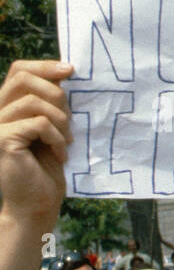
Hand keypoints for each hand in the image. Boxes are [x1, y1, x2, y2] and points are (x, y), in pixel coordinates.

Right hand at [0, 60, 72, 227]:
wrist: (36, 203)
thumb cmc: (47, 168)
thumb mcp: (54, 128)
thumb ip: (52, 103)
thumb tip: (66, 72)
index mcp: (8, 105)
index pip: (20, 70)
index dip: (44, 66)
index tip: (71, 70)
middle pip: (24, 78)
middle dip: (57, 95)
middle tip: (70, 121)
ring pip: (33, 102)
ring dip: (60, 121)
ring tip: (66, 142)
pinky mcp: (2, 138)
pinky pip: (38, 123)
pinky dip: (57, 138)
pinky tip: (60, 155)